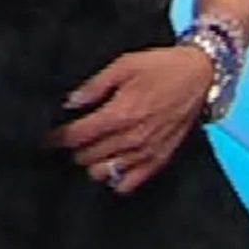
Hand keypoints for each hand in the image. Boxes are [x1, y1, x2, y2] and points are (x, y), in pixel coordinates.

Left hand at [51, 44, 211, 192]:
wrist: (200, 75)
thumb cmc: (162, 67)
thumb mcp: (124, 65)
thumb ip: (94, 86)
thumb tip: (70, 103)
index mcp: (120, 113)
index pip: (76, 136)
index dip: (57, 138)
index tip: (48, 137)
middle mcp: (132, 138)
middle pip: (85, 157)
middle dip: (74, 148)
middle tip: (74, 137)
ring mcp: (146, 152)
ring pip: (102, 173)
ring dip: (92, 163)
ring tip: (92, 149)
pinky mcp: (159, 160)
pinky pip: (128, 184)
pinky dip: (115, 178)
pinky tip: (112, 163)